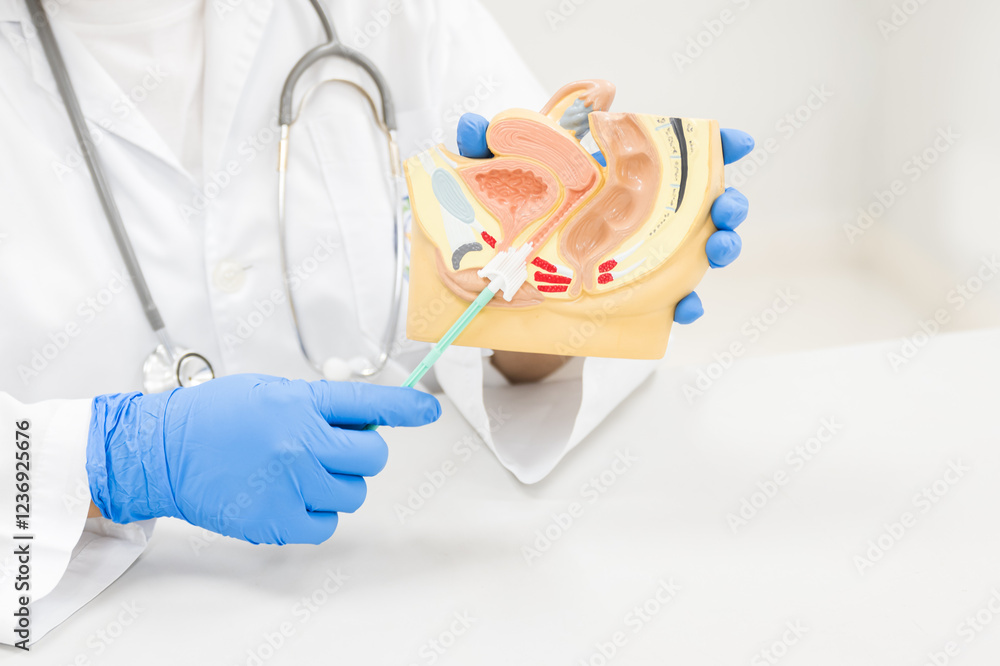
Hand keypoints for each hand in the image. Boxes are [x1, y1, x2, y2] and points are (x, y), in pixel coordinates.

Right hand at [87, 374, 440, 544]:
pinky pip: (327, 524)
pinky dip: (316, 514)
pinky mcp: (278, 520)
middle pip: (373, 455)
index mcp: (301, 404)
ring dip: (337, 484)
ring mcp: (292, 484)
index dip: (405, 407)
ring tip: (299, 474)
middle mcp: (302, 442)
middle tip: (332, 450)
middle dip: (361, 453)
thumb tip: (361, 418)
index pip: (368, 403)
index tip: (427, 410)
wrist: (161, 452)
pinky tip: (290, 497)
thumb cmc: (212, 418)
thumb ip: (316, 404)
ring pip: (354, 492)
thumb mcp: (269, 392)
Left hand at [456, 114, 753, 324]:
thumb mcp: (496, 177)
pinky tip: (685, 308)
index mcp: (624, 173)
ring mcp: (644, 256)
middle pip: (705, 203)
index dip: (716, 146)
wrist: (502, 284)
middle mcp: (644, 214)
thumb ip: (484, 146)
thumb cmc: (514, 215)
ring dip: (721, 247)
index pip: (681, 152)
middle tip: (726, 207)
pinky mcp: (635, 299)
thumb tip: (473, 126)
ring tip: (717, 248)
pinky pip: (671, 304)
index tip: (737, 143)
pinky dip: (686, 306)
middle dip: (730, 201)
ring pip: (700, 251)